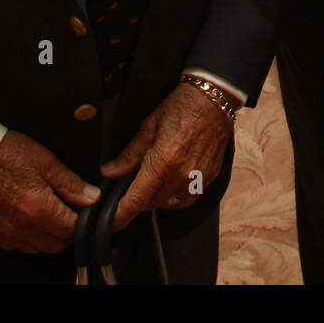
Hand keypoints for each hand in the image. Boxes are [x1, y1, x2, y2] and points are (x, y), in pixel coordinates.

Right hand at [0, 130, 100, 253]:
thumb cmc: (4, 154)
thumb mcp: (45, 161)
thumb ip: (70, 183)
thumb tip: (90, 197)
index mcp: (38, 209)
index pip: (72, 230)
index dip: (82, 221)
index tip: (83, 211)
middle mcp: (21, 227)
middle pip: (56, 244)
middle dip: (67, 232)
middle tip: (67, 211)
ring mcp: (3, 232)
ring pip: (36, 248)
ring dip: (46, 236)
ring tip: (46, 213)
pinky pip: (15, 244)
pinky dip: (26, 236)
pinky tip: (26, 217)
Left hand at [100, 82, 232, 230]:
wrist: (214, 99)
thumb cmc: (181, 107)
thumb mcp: (149, 126)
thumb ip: (129, 154)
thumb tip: (109, 172)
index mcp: (163, 161)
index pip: (136, 199)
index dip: (120, 216)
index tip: (110, 223)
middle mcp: (182, 175)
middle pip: (150, 204)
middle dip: (137, 198)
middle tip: (133, 181)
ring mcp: (198, 179)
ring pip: (168, 204)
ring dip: (156, 197)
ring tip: (154, 177)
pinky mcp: (208, 178)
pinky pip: (186, 199)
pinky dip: (175, 196)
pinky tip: (171, 180)